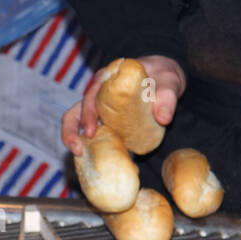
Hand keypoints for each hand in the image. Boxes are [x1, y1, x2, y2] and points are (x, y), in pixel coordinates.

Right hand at [62, 54, 184, 154]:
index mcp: (108, 80)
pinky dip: (94, 149)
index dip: (87, 114)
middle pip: (74, 112)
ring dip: (73, 140)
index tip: (90, 131)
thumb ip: (167, 97)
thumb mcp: (169, 82)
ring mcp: (99, 110)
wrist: (165, 81)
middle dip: (71, 132)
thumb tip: (164, 119)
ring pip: (76, 124)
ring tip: (81, 157)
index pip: (90, 96)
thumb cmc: (163, 76)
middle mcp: (98, 95)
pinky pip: (94, 136)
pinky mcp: (105, 123)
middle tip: (78, 150)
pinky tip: (104, 162)